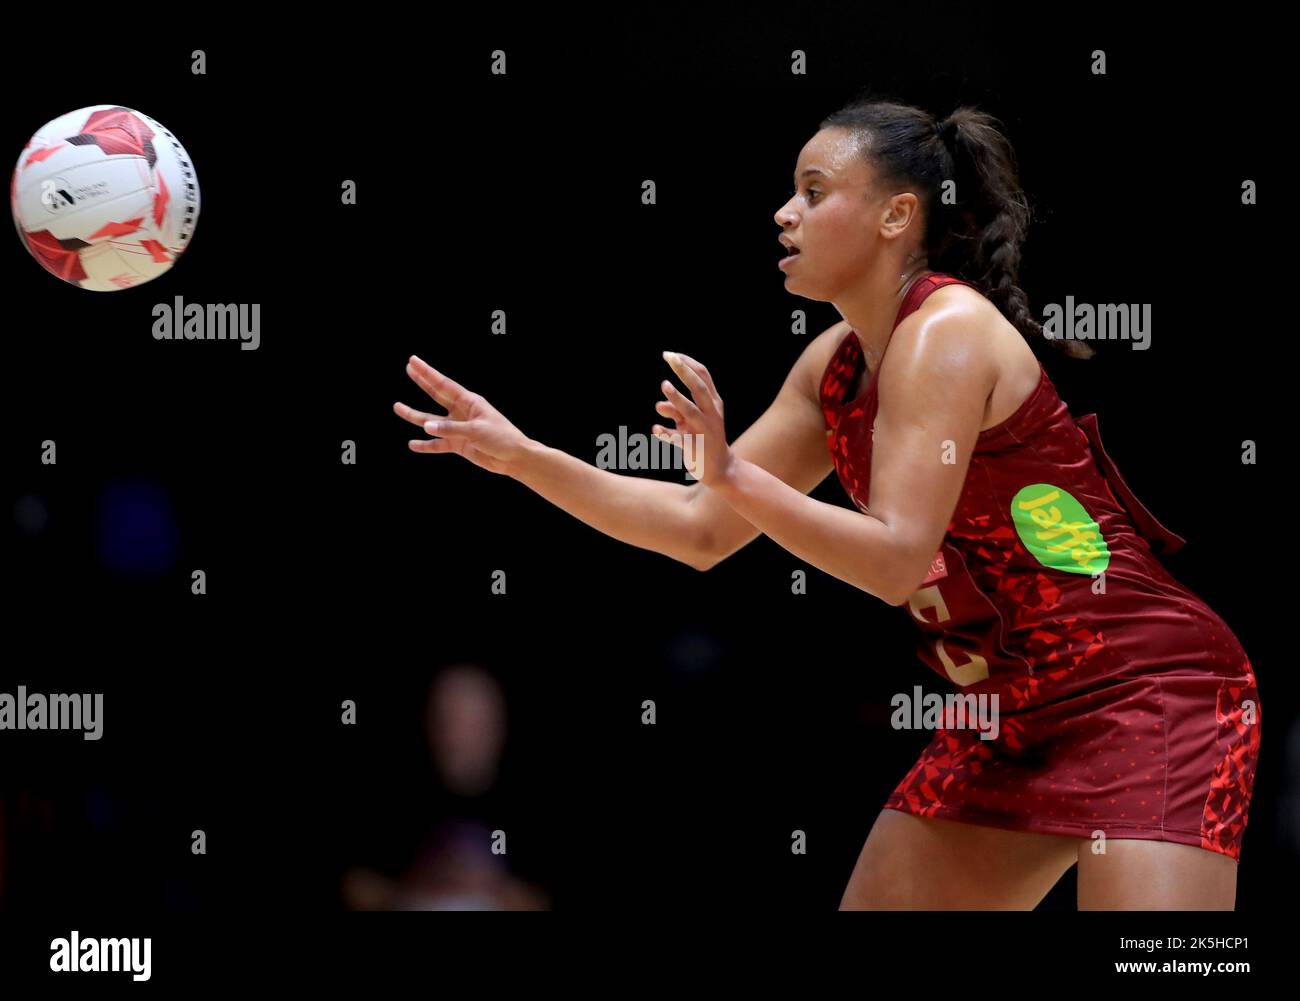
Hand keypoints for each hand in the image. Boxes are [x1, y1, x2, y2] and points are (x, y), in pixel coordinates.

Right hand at [394, 355, 529, 475]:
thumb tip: (426, 426)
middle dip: (422, 382)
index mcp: (469, 402)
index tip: (413, 362)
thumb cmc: (502, 438)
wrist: (513, 458)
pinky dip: (426, 445)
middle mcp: (461, 412)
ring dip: (414, 415)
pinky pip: (437, 444)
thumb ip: (451, 429)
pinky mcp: (458, 444)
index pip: (444, 384)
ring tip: (397, 407)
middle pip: (436, 395)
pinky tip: (412, 444)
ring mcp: (458, 428)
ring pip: (431, 421)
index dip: (427, 373)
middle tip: (408, 368)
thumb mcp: (477, 430)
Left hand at [652, 351, 733, 486]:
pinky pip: (678, 439)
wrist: (720, 468)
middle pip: (699, 388)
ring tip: (664, 385)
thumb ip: (676, 410)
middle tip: (669, 358)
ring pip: (690, 411)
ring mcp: (704, 430)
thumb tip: (660, 405)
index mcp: (713, 403)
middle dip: (685, 372)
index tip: (671, 355)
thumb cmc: (704, 437)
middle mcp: (711, 414)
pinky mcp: (695, 447)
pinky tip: (655, 429)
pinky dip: (666, 433)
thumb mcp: (691, 421)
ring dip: (677, 398)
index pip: (703, 376)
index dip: (687, 363)